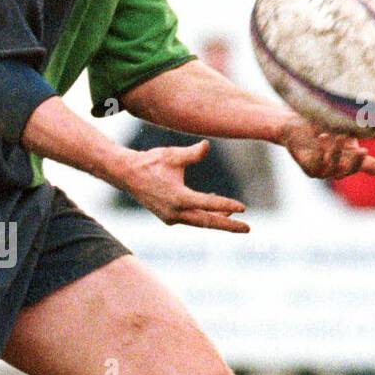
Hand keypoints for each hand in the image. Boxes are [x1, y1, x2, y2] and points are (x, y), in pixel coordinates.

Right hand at [115, 140, 249, 232]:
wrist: (126, 174)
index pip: (208, 205)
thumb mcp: (172, 155)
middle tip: (247, 229)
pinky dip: (203, 215)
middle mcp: (174, 212)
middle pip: (207, 222)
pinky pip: (190, 219)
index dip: (227, 206)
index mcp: (178, 198)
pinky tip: (214, 207)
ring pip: (199, 222)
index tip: (243, 209)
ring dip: (216, 219)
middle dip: (228, 225)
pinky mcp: (167, 217)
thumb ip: (192, 154)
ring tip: (233, 216)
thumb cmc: (151, 162)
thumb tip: (207, 146)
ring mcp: (170, 217)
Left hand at [279, 116, 374, 178]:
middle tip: (364, 149)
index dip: (374, 166)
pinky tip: (323, 137)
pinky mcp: (307, 168)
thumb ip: (362, 144)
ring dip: (337, 152)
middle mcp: (335, 169)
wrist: (296, 125)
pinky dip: (320, 152)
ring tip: (339, 135)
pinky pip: (315, 164)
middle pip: (348, 170)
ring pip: (332, 167)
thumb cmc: (322, 130)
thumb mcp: (346, 136)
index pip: (362, 165)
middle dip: (356, 160)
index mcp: (347, 161)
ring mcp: (321, 171)